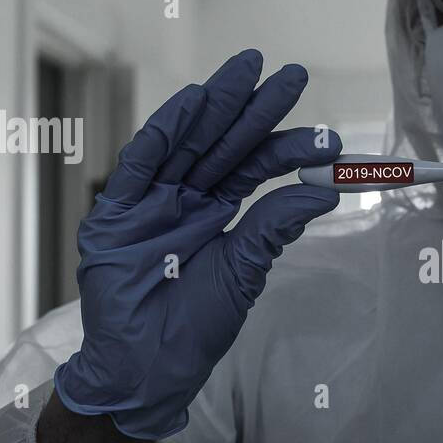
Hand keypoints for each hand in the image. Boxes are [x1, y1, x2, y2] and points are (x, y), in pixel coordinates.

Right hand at [53, 50, 339, 439]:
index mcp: (214, 211)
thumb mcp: (244, 270)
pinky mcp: (115, 213)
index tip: (327, 137)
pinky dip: (165, 133)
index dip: (288, 146)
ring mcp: (149, 202)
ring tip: (247, 73)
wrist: (148, 368)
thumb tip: (325, 191)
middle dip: (255, 108)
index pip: (255, 167)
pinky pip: (141, 164)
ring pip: (187, 142)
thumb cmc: (194, 326)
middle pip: (224, 143)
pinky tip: (193, 105)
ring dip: (215, 106)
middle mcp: (183, 198)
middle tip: (291, 75)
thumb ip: (274, 227)